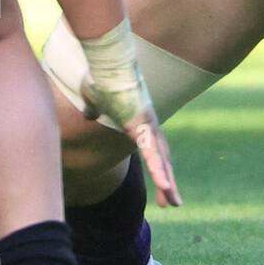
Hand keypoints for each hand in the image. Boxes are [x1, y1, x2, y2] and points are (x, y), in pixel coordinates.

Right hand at [82, 81, 181, 207]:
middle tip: (173, 204)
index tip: (163, 184)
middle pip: (161, 158)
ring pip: (160, 159)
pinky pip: (151, 152)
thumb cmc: (102, 75)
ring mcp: (147, 124)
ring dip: (166, 182)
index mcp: (139, 121)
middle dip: (166, 181)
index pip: (152, 149)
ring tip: (174, 204)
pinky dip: (159, 169)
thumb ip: (94, 108)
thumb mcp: (94, 97)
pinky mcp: (141, 125)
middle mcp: (148, 124)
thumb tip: (89, 115)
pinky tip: (166, 185)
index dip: (158, 167)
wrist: (108, 61)